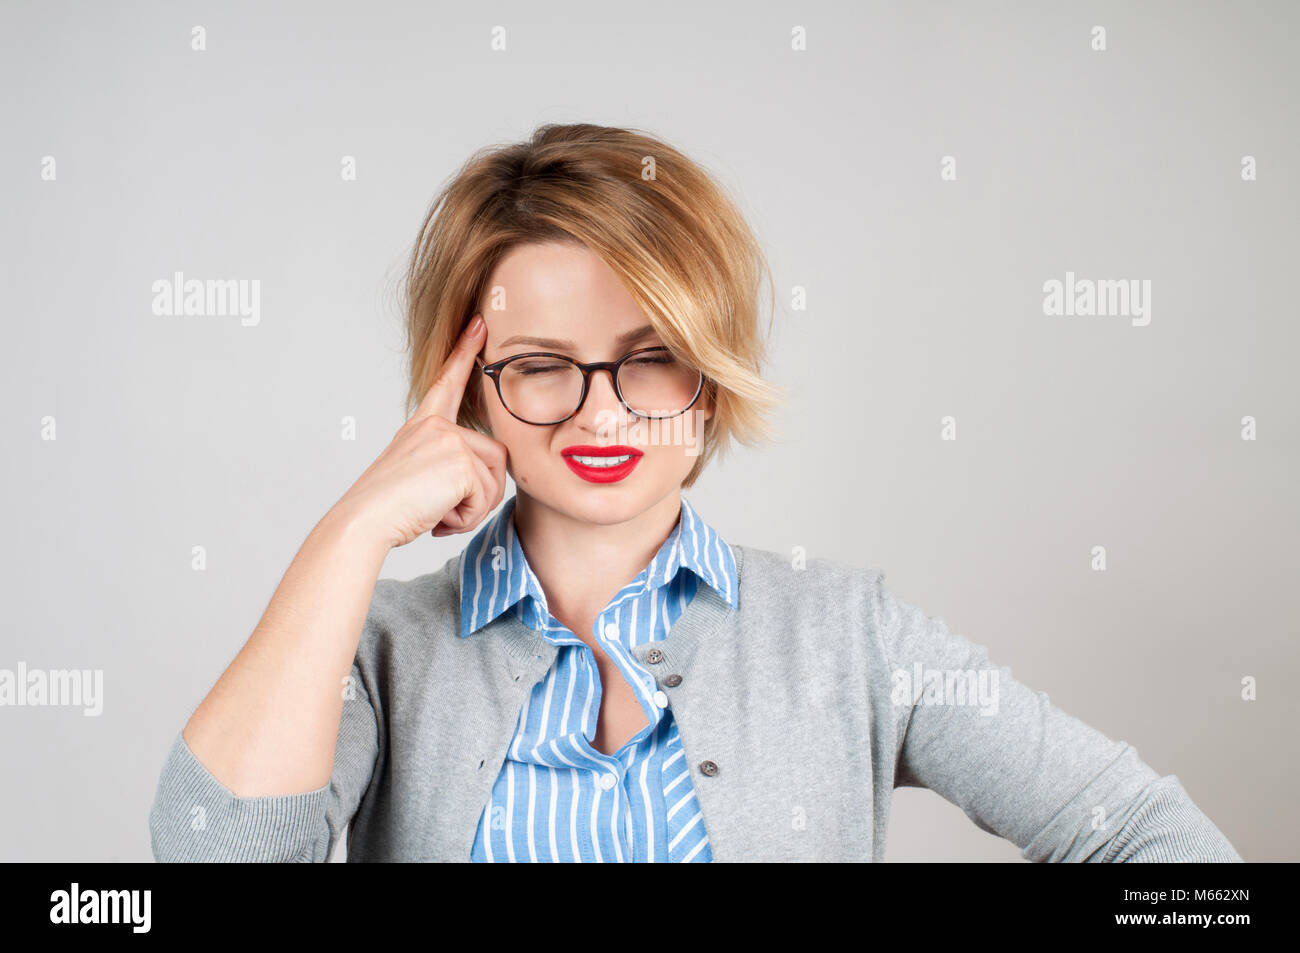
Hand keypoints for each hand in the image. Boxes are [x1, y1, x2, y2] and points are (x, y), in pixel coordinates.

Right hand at [332, 314, 507, 549]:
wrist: (365, 520)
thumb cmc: (387, 509)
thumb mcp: (417, 476)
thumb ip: (448, 465)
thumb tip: (484, 477)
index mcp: (423, 426)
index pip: (447, 383)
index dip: (464, 352)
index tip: (479, 323)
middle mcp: (436, 426)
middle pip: (494, 457)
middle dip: (479, 494)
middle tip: (443, 510)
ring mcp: (449, 439)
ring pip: (494, 480)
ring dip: (472, 509)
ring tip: (438, 514)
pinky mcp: (460, 461)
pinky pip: (486, 497)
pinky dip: (466, 518)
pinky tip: (438, 518)